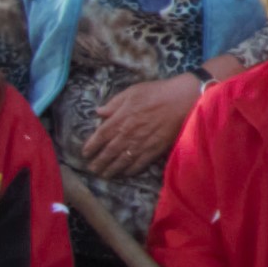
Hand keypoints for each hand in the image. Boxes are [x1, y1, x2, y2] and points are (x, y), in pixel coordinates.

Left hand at [78, 73, 201, 177]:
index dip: (91, 146)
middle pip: (109, 151)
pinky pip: (140, 163)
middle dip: (99, 162)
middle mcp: (128, 134)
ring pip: (122, 160)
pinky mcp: (155, 149)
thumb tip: (98, 112)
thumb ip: (114, 103)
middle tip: (92, 169)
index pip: (101, 136)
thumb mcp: (132, 92)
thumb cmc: (157, 92)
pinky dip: (131, 170)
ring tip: (105, 175)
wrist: (182, 99)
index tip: (85, 154)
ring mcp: (141, 143)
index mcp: (120, 118)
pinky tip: (125, 173)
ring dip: (112, 169)